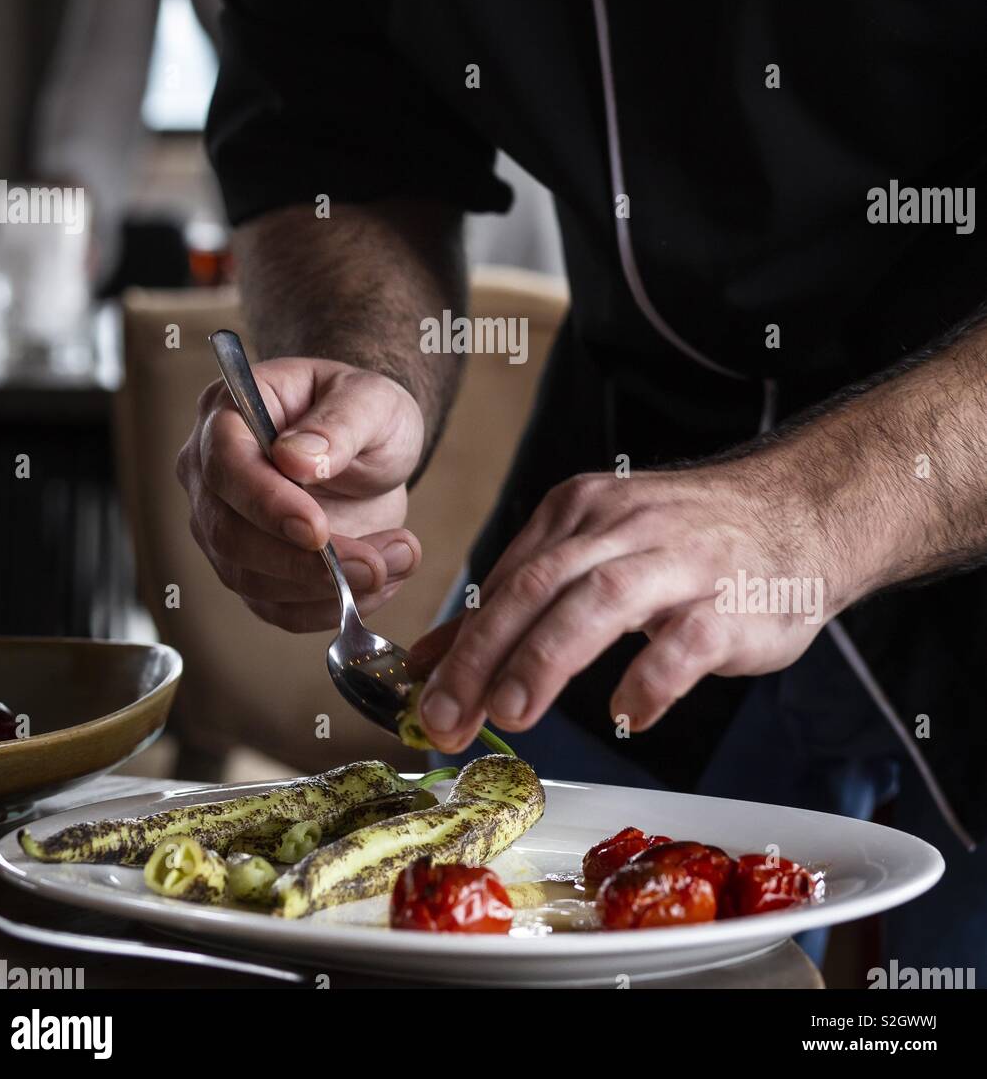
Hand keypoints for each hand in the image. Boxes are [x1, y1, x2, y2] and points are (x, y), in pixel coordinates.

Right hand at [177, 357, 423, 630]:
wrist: (373, 450)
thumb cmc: (364, 412)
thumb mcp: (371, 401)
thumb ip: (338, 424)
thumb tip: (296, 459)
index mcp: (228, 413)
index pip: (226, 464)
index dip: (266, 502)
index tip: (317, 530)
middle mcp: (211, 475)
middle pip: (228, 533)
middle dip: (303, 561)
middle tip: (374, 564)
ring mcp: (223, 528)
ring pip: (252, 579)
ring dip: (330, 587)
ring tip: (400, 559)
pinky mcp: (251, 571)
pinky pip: (280, 608)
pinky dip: (332, 607)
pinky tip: (381, 583)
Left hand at [410, 453, 860, 751]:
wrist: (799, 515)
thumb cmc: (686, 547)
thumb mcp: (595, 556)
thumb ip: (517, 605)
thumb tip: (430, 660)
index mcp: (581, 511)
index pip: (507, 580)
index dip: (461, 645)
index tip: (428, 705)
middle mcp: (624, 526)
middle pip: (539, 585)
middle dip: (486, 653)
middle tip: (449, 717)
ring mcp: (680, 560)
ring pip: (601, 601)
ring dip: (548, 657)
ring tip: (512, 713)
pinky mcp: (730, 601)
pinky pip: (686, 641)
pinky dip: (652, 677)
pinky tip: (629, 713)